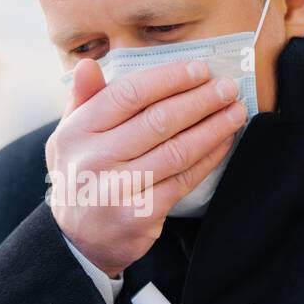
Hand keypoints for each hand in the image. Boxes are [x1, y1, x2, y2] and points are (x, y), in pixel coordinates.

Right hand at [46, 58, 246, 275]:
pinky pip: (184, 179)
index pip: (129, 94)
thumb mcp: (67, 136)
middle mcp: (95, 159)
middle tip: (228, 87)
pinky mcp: (141, 215)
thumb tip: (88, 64)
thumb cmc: (80, 176)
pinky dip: (209, 158)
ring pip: (177, 151)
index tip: (199, 69)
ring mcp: (118, 189)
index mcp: (77, 132)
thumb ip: (82, 99)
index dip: (169, 79)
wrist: (77, 240)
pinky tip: (224, 142)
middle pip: (158, 121)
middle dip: (201, 100)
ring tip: (236, 111)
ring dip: (213, 128)